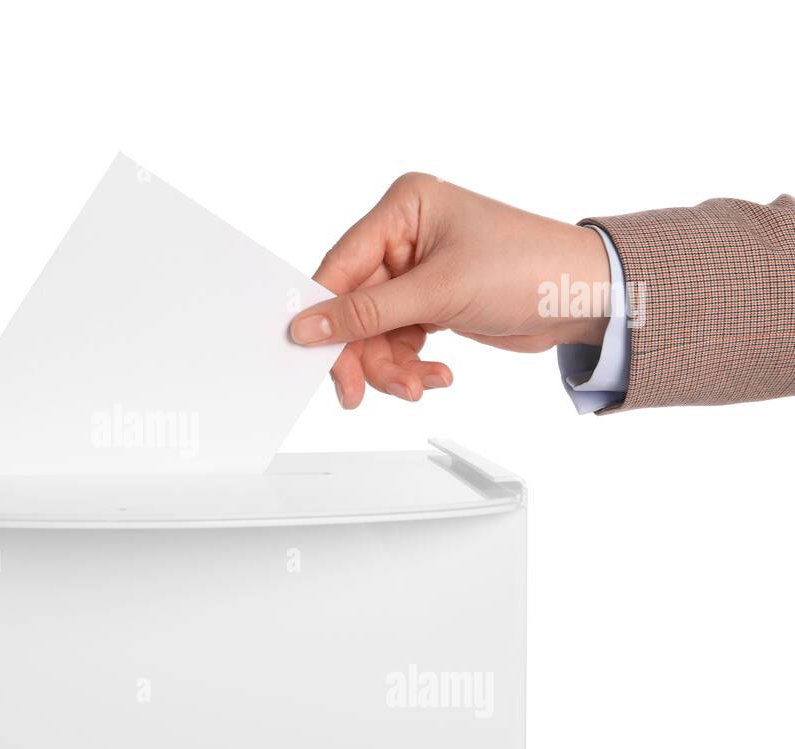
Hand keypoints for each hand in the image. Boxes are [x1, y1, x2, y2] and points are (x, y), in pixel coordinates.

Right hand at [289, 173, 611, 407]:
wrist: (589, 298)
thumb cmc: (531, 267)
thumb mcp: (439, 291)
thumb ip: (367, 313)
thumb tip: (308, 327)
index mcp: (404, 208)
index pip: (341, 266)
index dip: (323, 312)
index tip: (308, 351)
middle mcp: (405, 236)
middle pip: (355, 307)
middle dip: (363, 352)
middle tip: (358, 391)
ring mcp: (416, 272)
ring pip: (374, 332)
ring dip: (390, 367)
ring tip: (417, 387)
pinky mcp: (430, 303)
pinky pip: (398, 342)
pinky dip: (411, 366)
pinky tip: (436, 375)